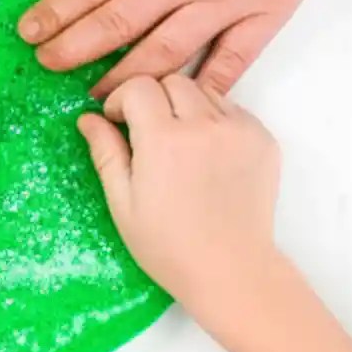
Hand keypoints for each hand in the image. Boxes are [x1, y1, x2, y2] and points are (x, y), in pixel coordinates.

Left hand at [21, 0, 351, 96]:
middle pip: (117, 24)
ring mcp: (227, 0)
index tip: (31, 33)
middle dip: (74, 50)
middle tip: (45, 68)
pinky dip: (204, 88)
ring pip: (164, 52)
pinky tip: (177, 107)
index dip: (57, 12)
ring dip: (125, 80)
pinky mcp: (265, 14)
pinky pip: (231, 62)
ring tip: (98, 100)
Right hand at [78, 75, 280, 320]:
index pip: (139, 86)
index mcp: (164, 139)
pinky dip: (215, 121)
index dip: (122, 99)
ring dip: (186, 107)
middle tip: (148, 133)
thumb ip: (105, 153)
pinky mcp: (263, 139)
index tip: (117, 121)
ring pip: (204, 92)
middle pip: (173, 81)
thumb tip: (87, 118)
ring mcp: (239, 130)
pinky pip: (232, 110)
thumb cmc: (167, 245)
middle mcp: (204, 125)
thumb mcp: (123, 203)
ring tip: (180, 145)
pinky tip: (207, 156)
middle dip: (154, 98)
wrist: (231, 270)